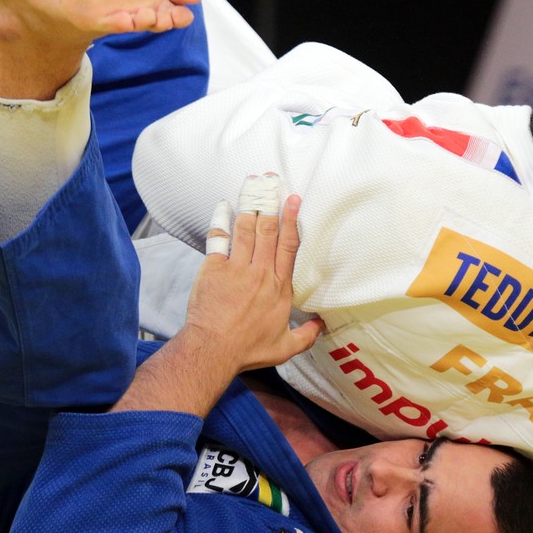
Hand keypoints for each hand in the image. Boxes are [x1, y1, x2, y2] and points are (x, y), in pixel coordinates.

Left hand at [112, 178, 321, 416]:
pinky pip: (219, 238)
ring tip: (252, 186)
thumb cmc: (247, 350)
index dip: (292, 220)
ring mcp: (236, 269)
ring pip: (246, 229)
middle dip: (271, 203)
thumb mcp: (285, 348)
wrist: (213, 350)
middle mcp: (260, 272)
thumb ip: (306, 335)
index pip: (289, 246)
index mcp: (279, 287)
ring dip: (250, 205)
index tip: (294, 200)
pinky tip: (224, 205)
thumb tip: (320, 325)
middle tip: (272, 182)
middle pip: (268, 230)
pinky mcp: (213, 270)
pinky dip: (221, 220)